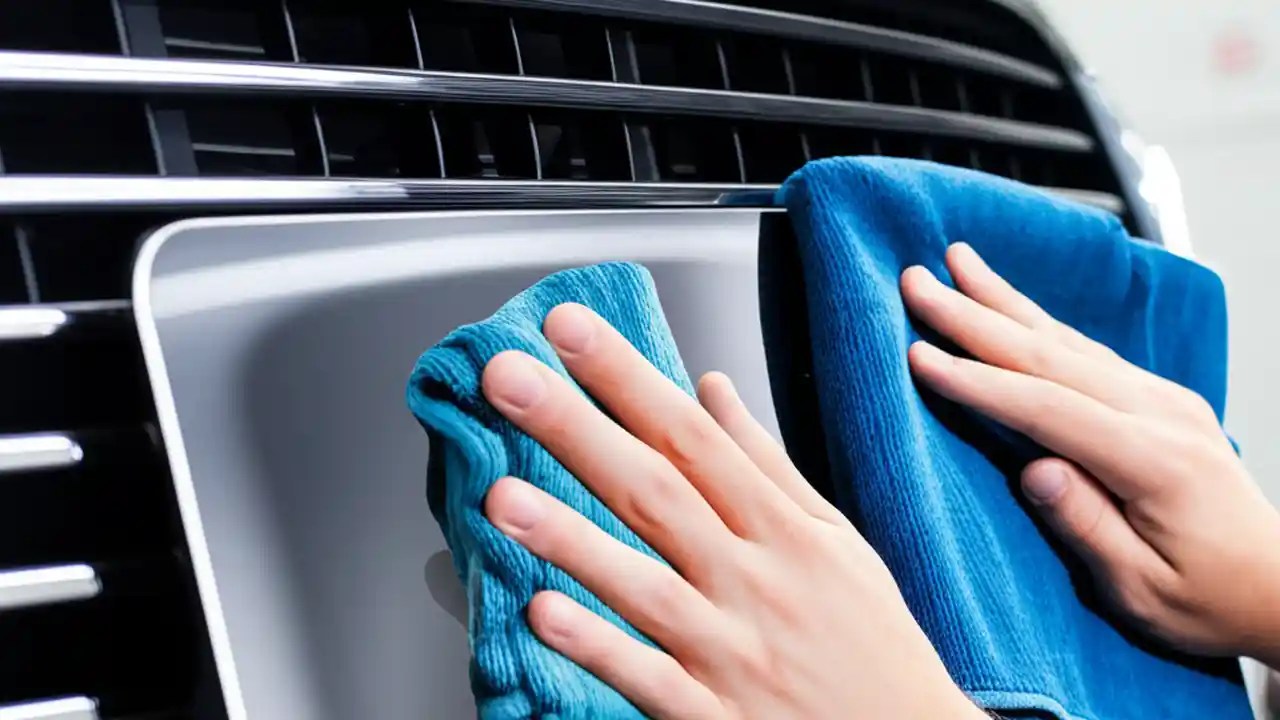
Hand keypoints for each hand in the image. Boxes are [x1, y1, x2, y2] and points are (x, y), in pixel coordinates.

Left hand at [480, 304, 985, 719]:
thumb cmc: (874, 642)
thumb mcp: (838, 541)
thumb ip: (767, 463)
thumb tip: (711, 388)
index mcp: (784, 530)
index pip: (692, 438)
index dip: (627, 380)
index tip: (570, 329)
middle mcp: (755, 581)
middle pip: (657, 492)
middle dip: (579, 429)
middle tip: (507, 376)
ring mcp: (733, 652)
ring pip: (645, 586)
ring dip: (572, 539)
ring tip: (501, 495)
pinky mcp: (715, 718)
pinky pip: (651, 680)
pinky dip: (600, 647)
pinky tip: (543, 614)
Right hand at [902, 243, 1279, 666]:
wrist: (1277, 587)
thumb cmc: (1207, 600)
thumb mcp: (1142, 590)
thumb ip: (1086, 526)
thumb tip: (1032, 470)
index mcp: (1154, 462)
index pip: (1047, 409)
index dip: (978, 382)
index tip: (918, 354)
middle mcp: (1161, 413)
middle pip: (1050, 355)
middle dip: (975, 316)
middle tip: (915, 281)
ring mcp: (1163, 398)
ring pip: (1067, 340)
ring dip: (1003, 300)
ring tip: (956, 261)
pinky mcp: (1159, 398)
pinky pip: (1086, 350)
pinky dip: (1039, 321)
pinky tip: (1010, 303)